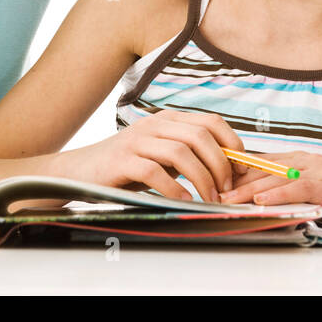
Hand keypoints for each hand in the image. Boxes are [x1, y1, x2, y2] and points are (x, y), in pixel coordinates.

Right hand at [59, 109, 243, 202]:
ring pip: (181, 152)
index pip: (210, 122)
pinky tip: (183, 202)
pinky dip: (174, 189)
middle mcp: (154, 124)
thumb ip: (187, 155)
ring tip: (210, 198)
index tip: (242, 168)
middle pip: (200, 136)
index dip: (232, 143)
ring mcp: (137, 140)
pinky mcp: (122, 160)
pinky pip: (155, 172)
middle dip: (220, 164)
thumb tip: (228, 169)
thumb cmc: (126, 167)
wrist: (79, 171)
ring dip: (202, 178)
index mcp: (168, 119)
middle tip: (226, 188)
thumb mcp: (160, 155)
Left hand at [219, 151, 321, 206]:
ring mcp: (312, 169)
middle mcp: (302, 159)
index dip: (237, 171)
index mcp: (297, 159)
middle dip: (235, 181)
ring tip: (228, 199)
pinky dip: (275, 194)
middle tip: (214, 192)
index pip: (260, 162)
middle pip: (261, 169)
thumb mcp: (312, 184)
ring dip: (247, 190)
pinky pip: (294, 188)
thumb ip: (288, 184)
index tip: (217, 179)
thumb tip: (259, 192)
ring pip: (273, 178)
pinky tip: (260, 200)